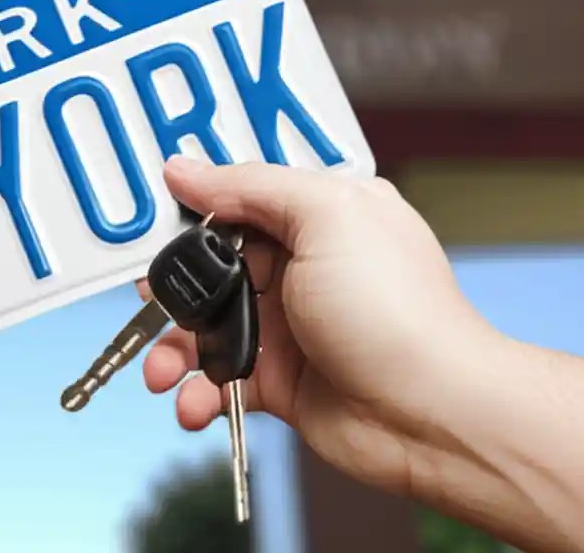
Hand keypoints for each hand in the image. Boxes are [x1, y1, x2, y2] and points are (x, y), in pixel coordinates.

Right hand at [139, 156, 504, 495]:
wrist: (432, 416)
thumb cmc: (400, 314)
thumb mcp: (326, 216)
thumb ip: (250, 187)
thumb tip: (187, 168)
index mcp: (321, 215)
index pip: (238, 200)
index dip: (192, 214)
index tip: (153, 229)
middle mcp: (303, 267)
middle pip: (211, 268)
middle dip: (174, 289)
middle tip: (151, 301)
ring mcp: (289, 326)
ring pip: (205, 328)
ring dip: (174, 350)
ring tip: (163, 371)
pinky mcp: (279, 382)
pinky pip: (218, 381)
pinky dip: (197, 393)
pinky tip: (194, 402)